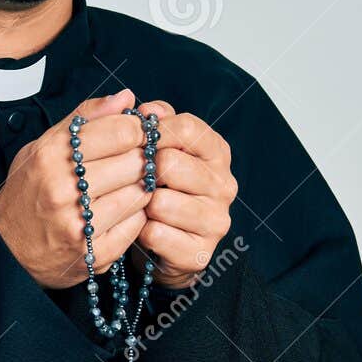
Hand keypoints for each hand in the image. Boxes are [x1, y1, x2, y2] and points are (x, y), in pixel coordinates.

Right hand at [0, 89, 151, 289]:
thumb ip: (85, 118)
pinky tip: (119, 211)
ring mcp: (80, 224)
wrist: (6, 248)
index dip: (138, 130)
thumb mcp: (44, 146)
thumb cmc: (28, 191)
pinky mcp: (94, 253)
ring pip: (140, 193)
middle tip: (134, 161)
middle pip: (136, 162)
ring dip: (140, 187)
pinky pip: (137, 225)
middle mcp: (64, 189)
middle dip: (141, 158)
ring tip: (124, 186)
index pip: (121, 131)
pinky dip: (135, 215)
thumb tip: (126, 97)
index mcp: (51, 156)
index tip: (136, 134)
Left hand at [131, 100, 237, 289]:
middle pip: (171, 164)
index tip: (136, 142)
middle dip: (145, 173)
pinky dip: (141, 234)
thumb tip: (148, 109)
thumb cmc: (157, 188)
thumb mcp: (159, 149)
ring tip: (142, 208)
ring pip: (161, 202)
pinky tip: (145, 232)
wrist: (163, 245)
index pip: (186, 128)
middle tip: (139, 182)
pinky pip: (156, 234)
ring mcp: (217, 220)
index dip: (153, 133)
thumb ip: (156, 122)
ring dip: (141, 206)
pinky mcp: (201, 253)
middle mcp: (224, 185)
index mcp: (217, 152)